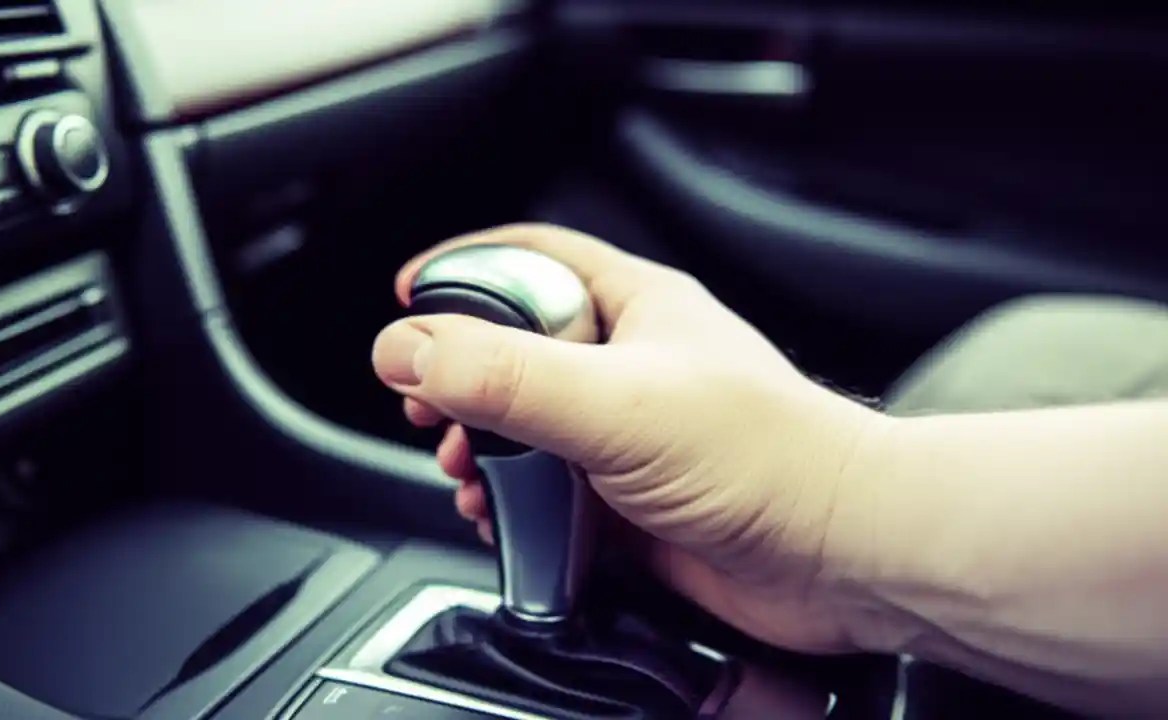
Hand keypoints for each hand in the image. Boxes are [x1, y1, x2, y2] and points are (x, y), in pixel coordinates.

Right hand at [372, 224, 892, 653]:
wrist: (839, 558)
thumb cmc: (767, 458)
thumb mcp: (615, 401)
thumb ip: (506, 375)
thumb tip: (408, 348)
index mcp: (636, 307)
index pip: (532, 259)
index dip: (466, 269)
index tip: (409, 296)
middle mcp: (630, 364)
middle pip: (515, 349)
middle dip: (458, 378)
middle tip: (424, 404)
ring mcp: (628, 435)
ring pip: (524, 427)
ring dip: (478, 448)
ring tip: (461, 467)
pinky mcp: (628, 500)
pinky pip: (547, 492)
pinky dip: (511, 504)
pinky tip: (499, 516)